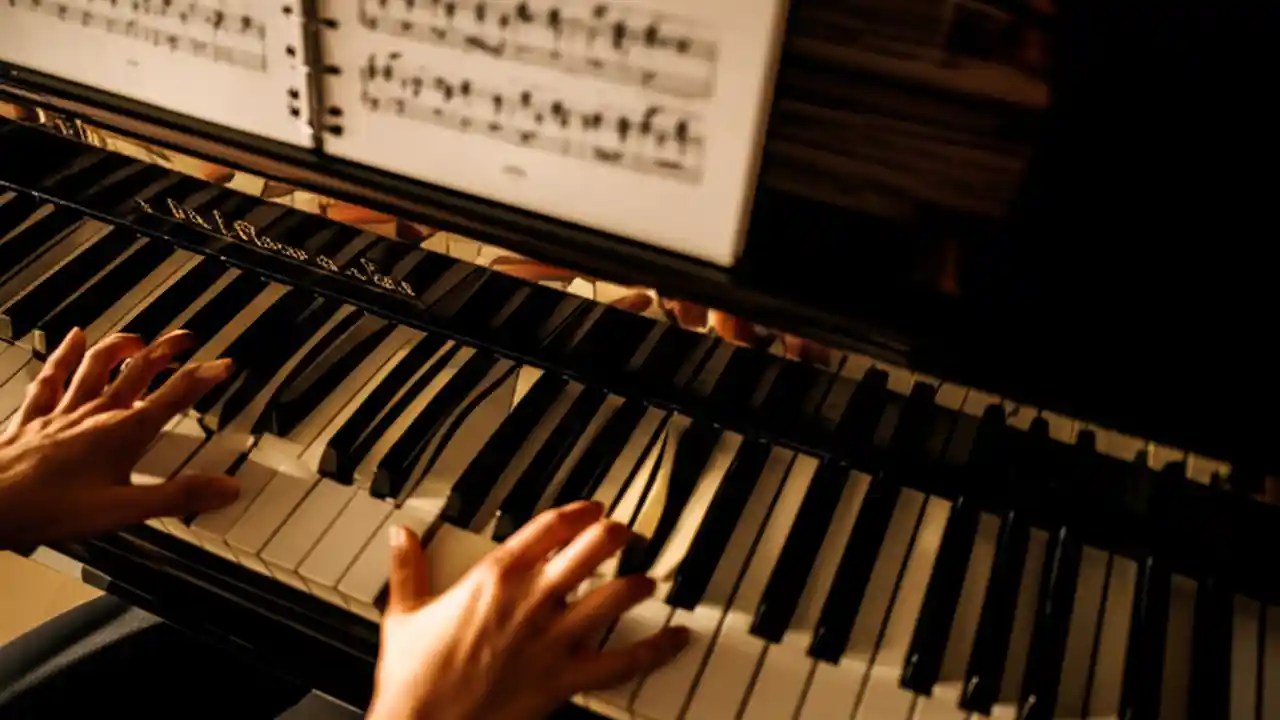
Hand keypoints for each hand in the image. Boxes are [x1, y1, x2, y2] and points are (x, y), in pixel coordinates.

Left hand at [0, 329, 239, 549]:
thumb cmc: (48, 507)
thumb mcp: (124, 509)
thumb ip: (178, 496)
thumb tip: (224, 488)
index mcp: (123, 432)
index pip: (174, 396)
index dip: (204, 376)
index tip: (223, 364)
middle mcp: (95, 412)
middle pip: (139, 370)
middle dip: (167, 351)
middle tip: (186, 340)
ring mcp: (64, 411)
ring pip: (98, 365)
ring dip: (121, 347)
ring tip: (138, 337)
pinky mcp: (35, 417)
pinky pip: (53, 376)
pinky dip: (66, 354)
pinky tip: (72, 339)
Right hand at [369, 501, 690, 719]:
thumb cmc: (413, 680)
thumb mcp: (404, 614)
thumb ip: (408, 568)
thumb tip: (401, 535)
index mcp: (494, 578)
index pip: (548, 528)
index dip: (577, 513)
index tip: (592, 509)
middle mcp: (531, 601)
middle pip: (591, 550)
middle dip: (615, 536)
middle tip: (626, 534)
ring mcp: (553, 640)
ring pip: (614, 597)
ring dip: (637, 584)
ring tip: (647, 579)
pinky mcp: (566, 679)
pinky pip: (623, 661)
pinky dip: (656, 648)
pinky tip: (675, 638)